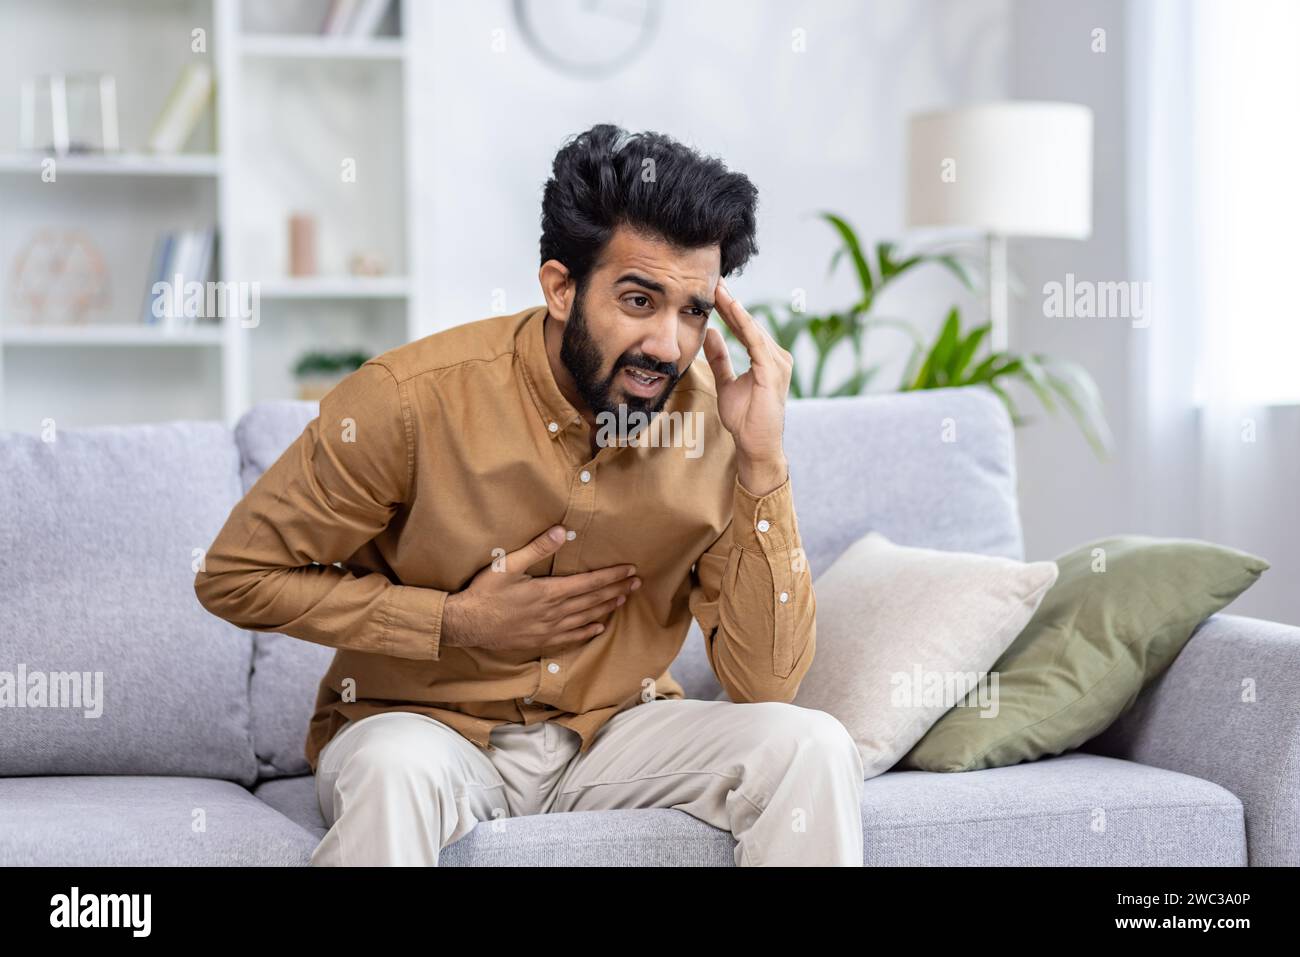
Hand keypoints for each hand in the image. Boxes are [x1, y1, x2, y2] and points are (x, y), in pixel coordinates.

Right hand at [441, 525, 639, 652]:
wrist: (466, 624)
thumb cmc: (485, 593)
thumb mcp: (508, 564)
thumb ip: (537, 548)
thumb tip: (562, 531)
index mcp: (549, 592)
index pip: (589, 582)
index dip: (611, 576)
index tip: (629, 570)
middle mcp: (554, 612)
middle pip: (593, 600)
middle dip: (617, 590)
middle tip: (636, 584)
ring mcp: (548, 629)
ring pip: (586, 618)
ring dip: (606, 608)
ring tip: (623, 600)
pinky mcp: (540, 641)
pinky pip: (571, 637)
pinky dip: (587, 632)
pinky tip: (598, 628)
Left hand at [703, 276, 792, 494]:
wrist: (756, 445)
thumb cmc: (745, 419)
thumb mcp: (727, 383)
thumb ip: (720, 358)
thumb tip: (710, 334)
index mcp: (766, 357)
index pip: (743, 327)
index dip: (727, 308)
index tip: (710, 290)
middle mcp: (776, 356)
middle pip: (748, 322)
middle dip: (729, 301)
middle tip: (711, 279)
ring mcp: (777, 362)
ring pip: (752, 327)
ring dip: (733, 307)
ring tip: (717, 288)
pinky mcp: (773, 370)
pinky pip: (755, 341)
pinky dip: (743, 323)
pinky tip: (731, 308)